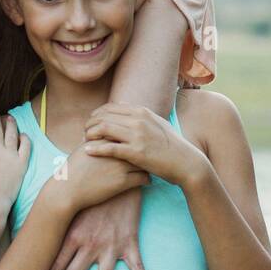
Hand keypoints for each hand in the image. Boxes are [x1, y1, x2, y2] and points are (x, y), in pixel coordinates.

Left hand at [36, 162, 149, 269]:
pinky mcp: (129, 242)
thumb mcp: (73, 202)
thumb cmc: (92, 187)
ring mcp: (110, 245)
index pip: (54, 266)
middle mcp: (89, 243)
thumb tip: (39, 227)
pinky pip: (137, 269)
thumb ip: (59, 218)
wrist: (118, 171)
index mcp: (72, 234)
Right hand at [62, 139, 148, 212]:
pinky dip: (147, 179)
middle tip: (153, 152)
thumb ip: (98, 138)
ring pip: (144, 161)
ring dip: (149, 164)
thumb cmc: (74, 167)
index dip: (137, 136)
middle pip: (139, 145)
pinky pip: (143, 178)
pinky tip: (148, 180)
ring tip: (152, 166)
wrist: (68, 188)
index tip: (143, 140)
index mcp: (106, 140)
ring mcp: (120, 166)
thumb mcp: (86, 147)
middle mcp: (116, 151)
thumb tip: (105, 133)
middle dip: (147, 148)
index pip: (128, 132)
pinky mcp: (122, 182)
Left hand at [83, 102, 202, 185]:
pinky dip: (96, 148)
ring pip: (104, 129)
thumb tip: (125, 109)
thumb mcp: (157, 123)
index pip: (110, 107)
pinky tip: (88, 151)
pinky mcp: (136, 152)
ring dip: (90, 134)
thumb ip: (141, 116)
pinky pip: (110, 148)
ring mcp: (137, 136)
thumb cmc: (172, 145)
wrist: (185, 162)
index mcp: (142, 112)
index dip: (96, 114)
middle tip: (84, 133)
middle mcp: (138, 120)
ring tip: (84, 141)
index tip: (91, 122)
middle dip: (90, 123)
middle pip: (104, 116)